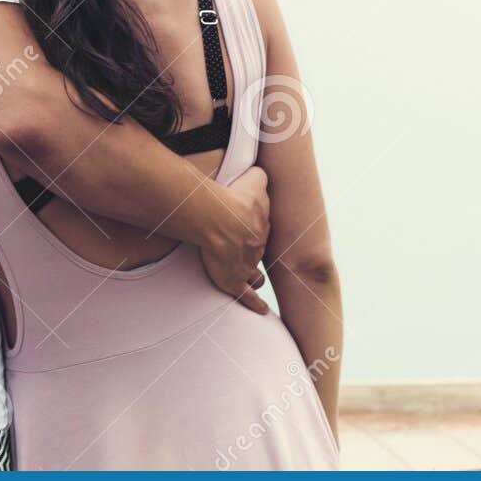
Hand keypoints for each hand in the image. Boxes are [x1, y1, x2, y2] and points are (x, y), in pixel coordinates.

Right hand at [200, 166, 269, 312]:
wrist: (218, 219)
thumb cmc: (231, 197)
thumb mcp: (254, 178)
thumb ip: (259, 174)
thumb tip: (262, 170)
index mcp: (261, 224)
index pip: (261, 225)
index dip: (255, 225)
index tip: (251, 224)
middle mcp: (257, 247)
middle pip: (259, 249)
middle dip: (254, 249)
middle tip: (249, 247)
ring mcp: (246, 265)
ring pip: (256, 274)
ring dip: (256, 276)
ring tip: (255, 279)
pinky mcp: (233, 280)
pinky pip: (247, 296)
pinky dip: (255, 303)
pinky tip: (261, 310)